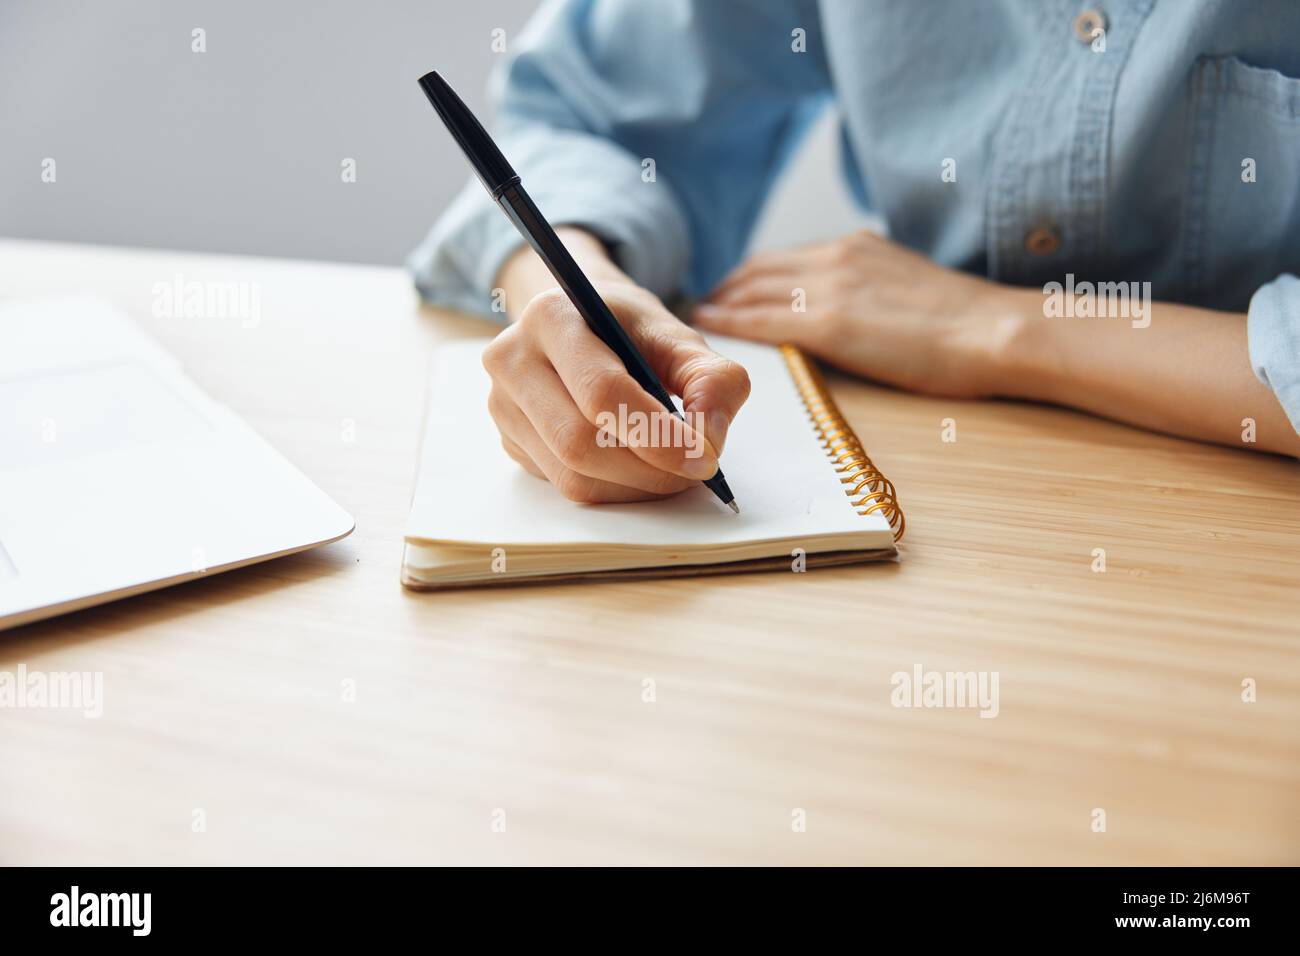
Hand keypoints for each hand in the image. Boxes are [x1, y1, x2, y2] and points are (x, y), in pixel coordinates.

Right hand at [484, 275, 750, 503]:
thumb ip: (711, 378)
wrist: (581, 324)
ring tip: (671, 469)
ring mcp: (503, 405)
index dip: (658, 435)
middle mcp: (513, 360)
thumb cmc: (628, 329)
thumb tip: (710, 440)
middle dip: (649, 470)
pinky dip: (614, 489)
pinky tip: (637, 466)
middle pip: (581, 443)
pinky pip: (565, 486)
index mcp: (553, 317)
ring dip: (635, 487)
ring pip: (572, 476)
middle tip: (695, 471)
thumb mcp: (677, 336)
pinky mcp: (510, 442)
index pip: (602, 392)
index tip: (705, 458)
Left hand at [693, 230, 1036, 398]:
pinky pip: (760, 320)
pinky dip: (728, 322)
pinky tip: (709, 329)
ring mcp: (829, 287)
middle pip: (757, 268)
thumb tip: (855, 306)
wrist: (995, 331)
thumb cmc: (968, 323)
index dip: (748, 275)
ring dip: (718, 303)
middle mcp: (836, 257)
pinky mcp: (828, 323)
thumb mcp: (911, 285)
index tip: (728, 290)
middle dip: (724, 287)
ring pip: (751, 289)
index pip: (784, 257)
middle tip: (702, 306)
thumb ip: (874, 286)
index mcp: (857, 248)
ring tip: (696, 319)